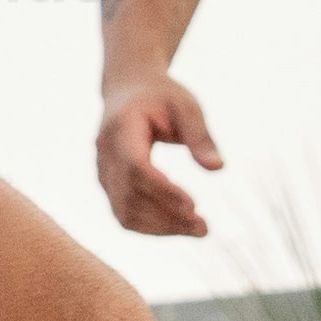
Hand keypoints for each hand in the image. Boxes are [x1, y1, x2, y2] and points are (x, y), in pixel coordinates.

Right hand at [95, 70, 223, 240]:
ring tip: (199, 230)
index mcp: (121, 127)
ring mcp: (102, 171)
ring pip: (124, 212)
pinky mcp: (108, 185)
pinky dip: (151, 227)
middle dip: (168, 216)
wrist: (128, 90)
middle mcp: (105, 152)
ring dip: (161, 228)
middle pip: (130, 195)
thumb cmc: (161, 96)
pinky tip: (180, 227)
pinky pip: (124, 215)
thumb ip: (201, 136)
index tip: (194, 206)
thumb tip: (218, 168)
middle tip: (205, 228)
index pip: (135, 166)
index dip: (162, 190)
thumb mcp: (186, 106)